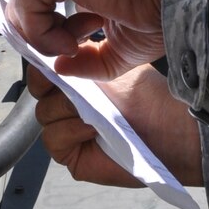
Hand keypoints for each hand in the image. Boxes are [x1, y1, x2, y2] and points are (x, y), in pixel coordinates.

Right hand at [29, 63, 203, 187]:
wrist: (169, 128)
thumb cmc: (147, 97)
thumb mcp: (111, 68)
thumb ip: (80, 59)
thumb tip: (52, 52)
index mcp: (76, 83)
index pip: (44, 71)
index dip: (48, 62)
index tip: (61, 52)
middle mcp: (67, 107)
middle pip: (39, 92)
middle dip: (57, 84)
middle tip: (81, 85)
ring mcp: (67, 132)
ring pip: (44, 114)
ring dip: (68, 108)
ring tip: (97, 109)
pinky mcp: (70, 155)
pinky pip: (54, 138)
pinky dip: (71, 130)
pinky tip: (94, 129)